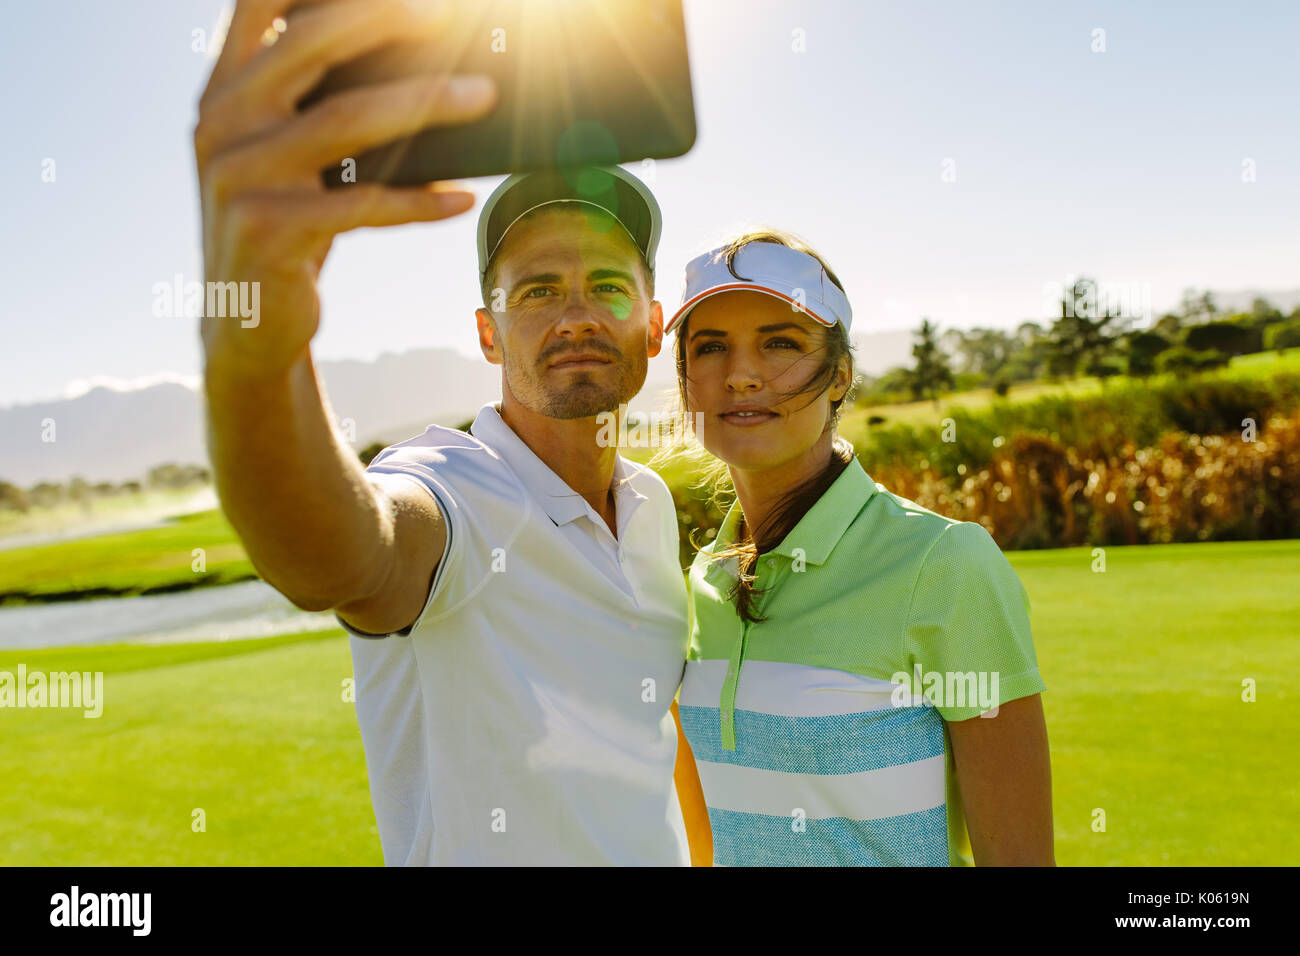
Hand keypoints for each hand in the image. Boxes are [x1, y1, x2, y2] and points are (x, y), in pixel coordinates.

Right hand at [194, 0, 497, 376]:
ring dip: (426, 101)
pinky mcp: (268, 229)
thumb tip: (426, 67)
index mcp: (222, 90)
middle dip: (386, 18)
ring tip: (484, 93)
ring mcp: (238, 175)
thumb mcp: (290, 159)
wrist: (245, 320)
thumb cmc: (288, 224)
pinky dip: (420, 201)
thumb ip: (319, 107)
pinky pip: (363, 205)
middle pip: (311, 44)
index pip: (257, 3)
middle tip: (450, 16)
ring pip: (347, 119)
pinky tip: (463, 198)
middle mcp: (220, 121)